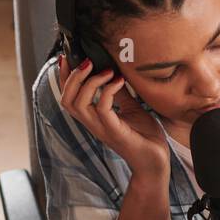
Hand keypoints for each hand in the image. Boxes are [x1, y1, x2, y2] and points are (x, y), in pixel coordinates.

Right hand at [56, 55, 168, 176]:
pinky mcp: (115, 132)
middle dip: (71, 77)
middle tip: (87, 61)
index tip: (66, 58)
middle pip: (67, 100)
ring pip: (78, 105)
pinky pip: (102, 109)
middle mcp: (93, 124)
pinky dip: (108, 91)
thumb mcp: (131, 108)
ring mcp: (102, 129)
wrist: (156, 162)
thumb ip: (119, 92)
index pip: (68, 97)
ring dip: (89, 83)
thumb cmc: (144, 136)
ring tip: (105, 70)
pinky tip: (119, 81)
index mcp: (93, 118)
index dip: (63, 78)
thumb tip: (114, 71)